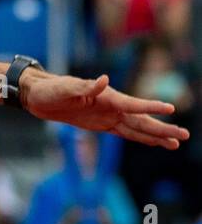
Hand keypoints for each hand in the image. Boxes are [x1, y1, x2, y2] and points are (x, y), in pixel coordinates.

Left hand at [22, 72, 189, 148]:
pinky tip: (154, 143)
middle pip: (142, 120)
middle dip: (162, 128)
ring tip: (176, 143)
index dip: (150, 107)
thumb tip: (104, 80)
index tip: (170, 109)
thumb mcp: (64, 89)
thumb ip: (85, 87)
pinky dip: (140, 138)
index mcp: (106, 97)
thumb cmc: (51, 90)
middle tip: (184, 136)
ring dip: (156, 136)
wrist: (38, 97)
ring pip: (137, 128)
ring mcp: (108, 116)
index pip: (133, 104)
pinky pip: (125, 133)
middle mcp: (111, 107)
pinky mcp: (102, 125)